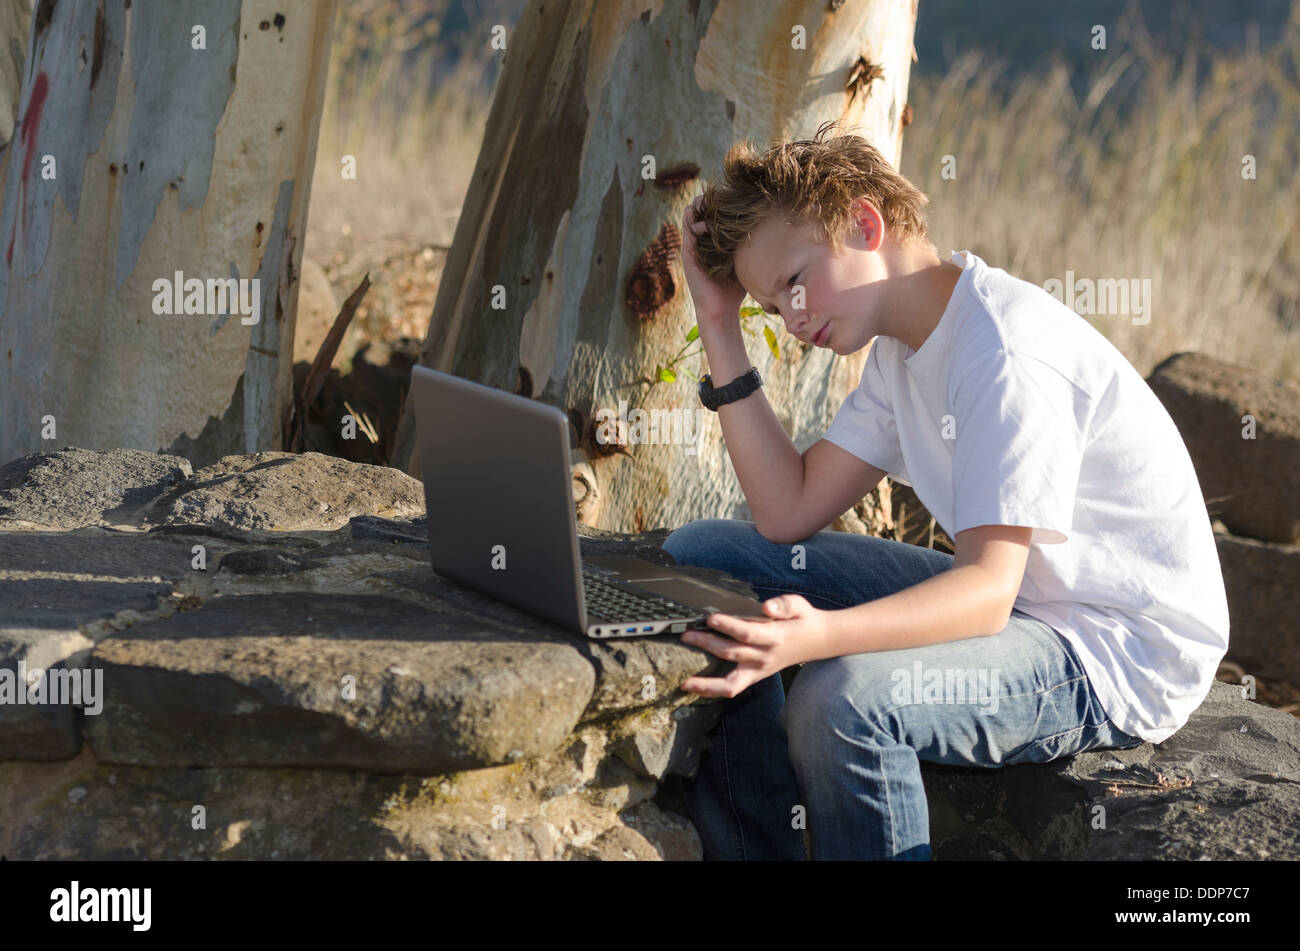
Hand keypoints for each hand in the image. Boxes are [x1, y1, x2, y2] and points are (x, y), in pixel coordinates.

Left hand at [678, 594, 828, 697]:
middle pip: (732, 653)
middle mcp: (765, 657)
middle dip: (707, 644)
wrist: (816, 641)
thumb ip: (783, 605)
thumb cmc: (802, 620)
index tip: (711, 617)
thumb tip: (767, 607)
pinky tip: (692, 687)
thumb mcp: (798, 605)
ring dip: (706, 682)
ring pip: (731, 683)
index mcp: (775, 637)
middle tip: (687, 635)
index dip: (729, 626)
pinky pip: (731, 688)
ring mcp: (758, 670)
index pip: (748, 633)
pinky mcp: (753, 677)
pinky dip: (711, 690)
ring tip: (685, 680)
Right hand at [681, 195, 746, 330]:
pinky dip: (697, 219)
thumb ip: (751, 244)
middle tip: (727, 200)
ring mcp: (693, 243)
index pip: (713, 207)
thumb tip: (778, 230)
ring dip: (702, 205)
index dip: (721, 198)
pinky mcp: (688, 251)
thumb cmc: (736, 288)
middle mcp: (701, 237)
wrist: (721, 309)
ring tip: (717, 208)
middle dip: (712, 198)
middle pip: (700, 204)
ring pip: (690, 210)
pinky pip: (688, 226)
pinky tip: (710, 225)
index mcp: (712, 237)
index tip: (737, 197)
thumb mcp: (746, 259)